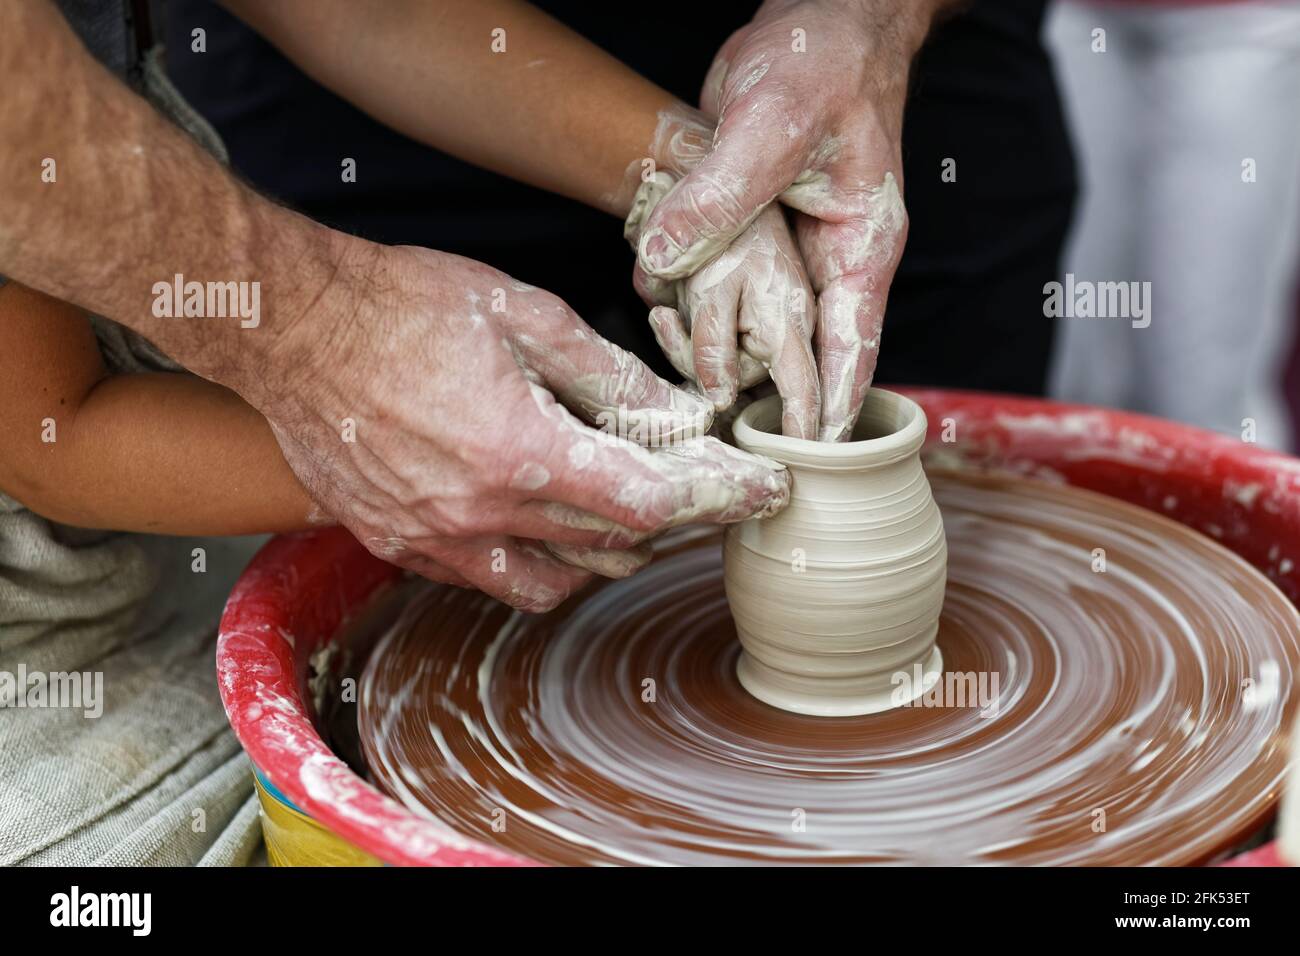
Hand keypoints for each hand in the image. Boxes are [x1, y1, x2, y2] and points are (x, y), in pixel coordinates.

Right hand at [246, 242, 790, 611]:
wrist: (289, 325)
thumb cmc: (401, 305)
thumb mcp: (525, 317)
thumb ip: (610, 376)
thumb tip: (676, 416)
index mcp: (520, 453)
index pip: (649, 503)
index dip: (717, 499)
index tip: (761, 492)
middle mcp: (480, 514)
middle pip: (613, 545)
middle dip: (672, 520)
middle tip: (699, 486)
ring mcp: (435, 540)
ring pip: (555, 581)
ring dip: (605, 552)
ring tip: (626, 509)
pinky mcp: (399, 545)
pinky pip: (492, 578)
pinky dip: (536, 561)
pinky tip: (545, 522)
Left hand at [636, 0, 936, 440]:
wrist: (820, 16)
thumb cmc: (825, 60)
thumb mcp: (772, 125)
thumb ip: (722, 196)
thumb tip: (665, 256)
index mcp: (860, 248)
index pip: (851, 351)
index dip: (828, 409)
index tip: (805, 461)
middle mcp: (828, 259)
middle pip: (800, 351)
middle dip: (764, 393)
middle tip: (725, 439)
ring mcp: (791, 246)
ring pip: (755, 318)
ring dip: (717, 342)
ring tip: (683, 379)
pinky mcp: (754, 227)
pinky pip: (724, 277)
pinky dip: (693, 291)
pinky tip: (658, 297)